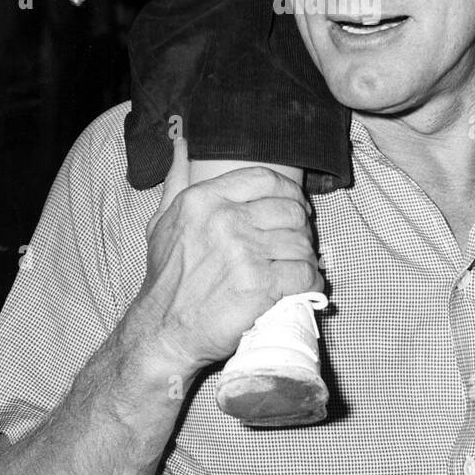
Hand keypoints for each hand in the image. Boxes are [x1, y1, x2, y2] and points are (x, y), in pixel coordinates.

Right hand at [135, 139, 321, 371]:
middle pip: (290, 211)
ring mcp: (244, 253)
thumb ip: (176, 179)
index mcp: (204, 199)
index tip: (294, 207)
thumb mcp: (162, 220)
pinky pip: (305, 274)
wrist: (163, 331)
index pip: (266, 179)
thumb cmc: (166, 279)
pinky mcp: (261, 286)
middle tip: (296, 245)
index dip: (289, 192)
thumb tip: (182, 143)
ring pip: (301, 243)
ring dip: (306, 258)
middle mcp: (225, 220)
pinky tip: (303, 287)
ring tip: (298, 268)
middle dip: (300, 229)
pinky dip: (311, 283)